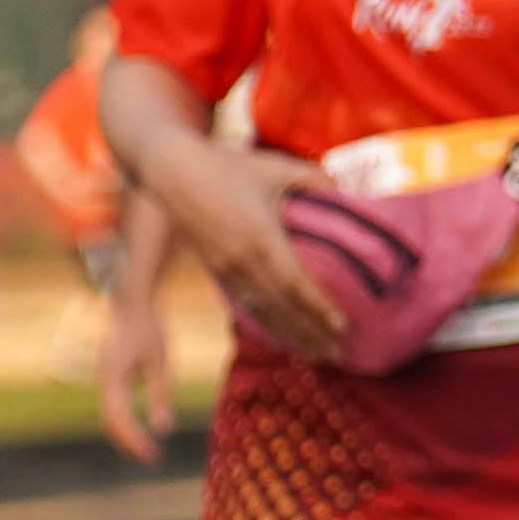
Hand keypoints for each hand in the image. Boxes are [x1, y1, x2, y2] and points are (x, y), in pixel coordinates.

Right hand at [95, 293, 176, 463]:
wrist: (131, 302)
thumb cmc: (148, 328)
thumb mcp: (159, 361)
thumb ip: (160, 394)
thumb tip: (164, 429)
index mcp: (112, 375)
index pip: (120, 417)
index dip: (134, 439)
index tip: (152, 454)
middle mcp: (103, 379)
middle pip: (110, 420)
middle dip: (128, 441)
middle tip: (152, 458)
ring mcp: (103, 378)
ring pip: (108, 414)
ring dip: (125, 433)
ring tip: (147, 450)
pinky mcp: (108, 376)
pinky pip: (112, 404)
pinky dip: (123, 420)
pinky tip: (138, 430)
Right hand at [152, 139, 347, 364]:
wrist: (171, 171)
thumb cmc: (228, 165)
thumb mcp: (276, 167)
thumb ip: (315, 179)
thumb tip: (347, 189)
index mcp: (260, 237)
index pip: (295, 284)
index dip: (319, 308)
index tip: (344, 327)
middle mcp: (242, 261)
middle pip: (282, 308)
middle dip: (312, 333)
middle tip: (342, 355)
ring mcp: (226, 269)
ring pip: (263, 312)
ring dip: (292, 336)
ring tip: (320, 354)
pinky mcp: (216, 271)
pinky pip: (247, 305)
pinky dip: (269, 324)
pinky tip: (286, 335)